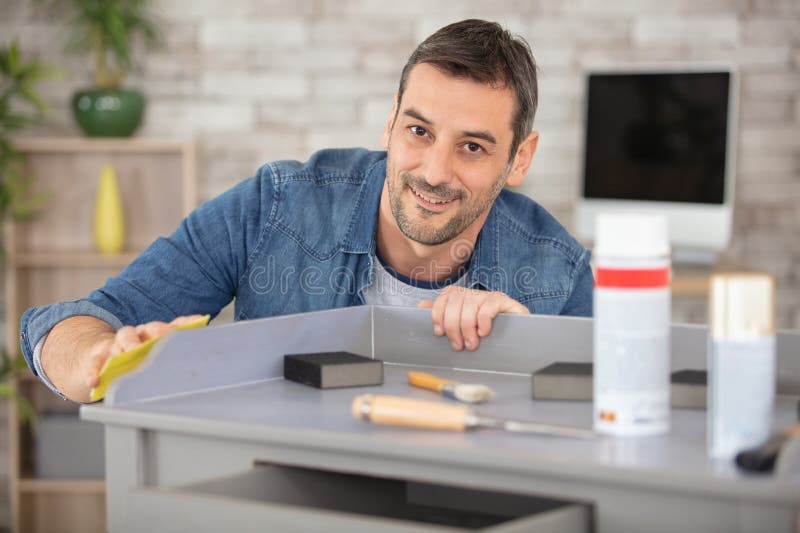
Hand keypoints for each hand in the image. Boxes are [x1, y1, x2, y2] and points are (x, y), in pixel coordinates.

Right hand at [84, 314, 204, 389]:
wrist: (98, 359)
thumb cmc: (134, 360)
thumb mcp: (152, 358)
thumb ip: (172, 356)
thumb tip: (196, 350)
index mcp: (154, 334)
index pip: (172, 326)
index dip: (184, 324)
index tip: (198, 322)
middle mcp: (138, 335)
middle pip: (149, 329)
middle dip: (159, 331)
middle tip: (164, 335)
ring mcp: (116, 345)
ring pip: (123, 340)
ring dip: (128, 345)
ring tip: (131, 352)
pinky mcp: (97, 358)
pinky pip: (95, 364)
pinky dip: (95, 372)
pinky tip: (95, 381)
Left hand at [419, 286, 528, 350]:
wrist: (514, 336)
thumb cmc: (483, 333)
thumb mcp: (460, 326)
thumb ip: (442, 315)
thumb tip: (421, 306)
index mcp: (460, 296)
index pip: (444, 298)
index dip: (438, 315)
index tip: (439, 333)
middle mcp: (474, 293)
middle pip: (456, 302)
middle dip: (453, 327)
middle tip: (458, 345)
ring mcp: (489, 296)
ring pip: (471, 305)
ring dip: (468, 328)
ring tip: (471, 344)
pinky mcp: (504, 301)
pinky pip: (488, 307)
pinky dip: (483, 322)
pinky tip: (484, 332)